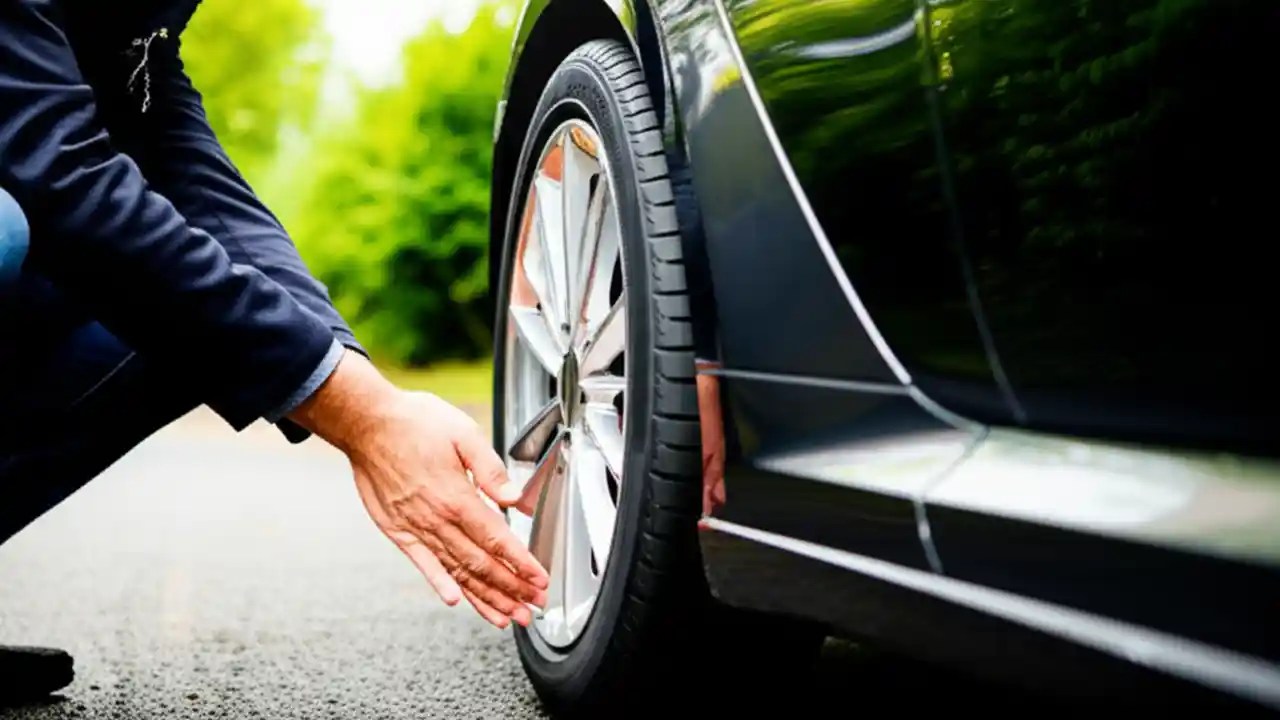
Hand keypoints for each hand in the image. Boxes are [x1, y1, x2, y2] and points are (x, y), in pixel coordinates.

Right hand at [288, 351, 548, 628]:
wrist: (366, 423)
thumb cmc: (414, 423)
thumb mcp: (464, 434)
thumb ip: (491, 470)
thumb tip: (515, 498)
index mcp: (457, 497)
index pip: (498, 540)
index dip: (521, 564)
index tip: (539, 580)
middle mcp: (437, 519)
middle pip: (481, 564)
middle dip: (511, 589)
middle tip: (532, 607)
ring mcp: (416, 527)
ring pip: (456, 571)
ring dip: (483, 596)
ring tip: (505, 616)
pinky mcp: (397, 530)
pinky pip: (422, 563)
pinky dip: (439, 583)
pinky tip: (455, 601)